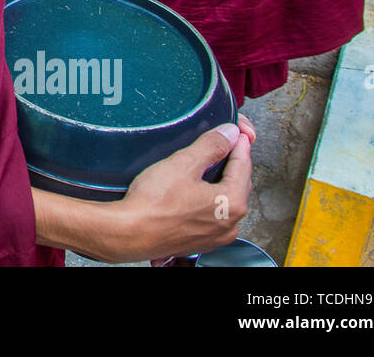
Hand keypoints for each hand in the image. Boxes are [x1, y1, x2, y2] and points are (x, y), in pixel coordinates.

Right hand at [105, 122, 252, 262]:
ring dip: (220, 183)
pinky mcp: (199, 242)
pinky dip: (208, 201)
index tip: (239, 131)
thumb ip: (211, 146)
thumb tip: (230, 134)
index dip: (240, 143)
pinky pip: (211, 216)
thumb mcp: (183, 164)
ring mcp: (214, 237)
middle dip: (232, 163)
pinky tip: (194, 192)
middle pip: (238, 184)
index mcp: (232, 203)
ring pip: (225, 201)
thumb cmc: (153, 204)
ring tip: (208, 166)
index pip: (244, 165)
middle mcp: (229, 224)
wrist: (130, 233)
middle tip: (225, 144)